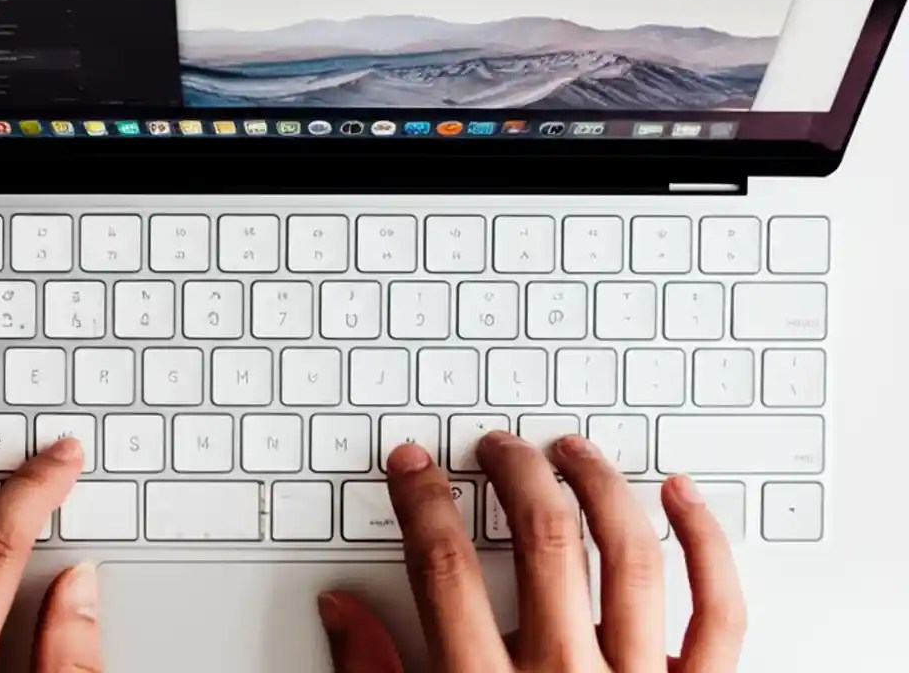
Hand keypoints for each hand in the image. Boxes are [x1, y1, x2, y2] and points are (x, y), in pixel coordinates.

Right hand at [319, 432, 745, 672]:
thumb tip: (340, 611)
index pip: (445, 569)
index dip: (423, 503)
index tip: (414, 466)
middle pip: (543, 541)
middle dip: (514, 473)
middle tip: (497, 447)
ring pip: (629, 556)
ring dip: (599, 486)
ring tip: (572, 450)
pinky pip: (719, 609)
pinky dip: (707, 543)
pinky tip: (678, 496)